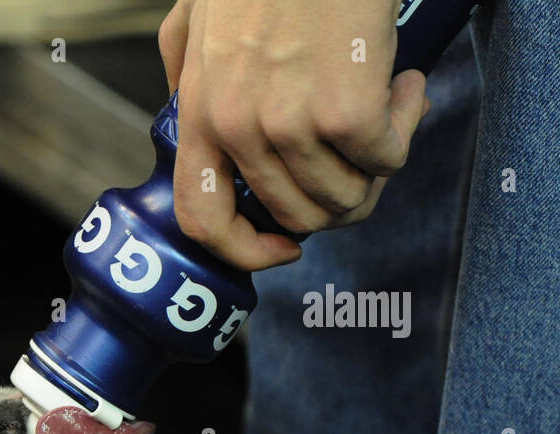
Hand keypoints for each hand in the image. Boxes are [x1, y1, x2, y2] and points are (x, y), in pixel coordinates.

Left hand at [159, 0, 431, 270]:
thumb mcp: (196, 22)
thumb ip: (186, 77)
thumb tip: (190, 118)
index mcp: (200, 116)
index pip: (202, 221)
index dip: (244, 250)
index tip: (281, 247)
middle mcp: (239, 132)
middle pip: (293, 215)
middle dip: (336, 200)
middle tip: (359, 159)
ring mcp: (290, 127)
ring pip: (344, 197)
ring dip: (375, 165)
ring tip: (383, 110)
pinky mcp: (345, 114)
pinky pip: (386, 160)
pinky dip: (405, 129)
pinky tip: (404, 87)